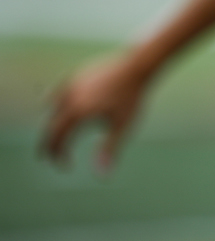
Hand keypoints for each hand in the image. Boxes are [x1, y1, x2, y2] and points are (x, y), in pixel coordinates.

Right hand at [42, 54, 150, 172]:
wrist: (138, 66)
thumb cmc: (133, 97)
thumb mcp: (122, 126)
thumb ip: (109, 149)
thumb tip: (102, 175)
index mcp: (78, 112)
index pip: (57, 139)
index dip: (58, 155)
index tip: (65, 167)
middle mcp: (69, 97)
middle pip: (51, 125)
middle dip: (50, 143)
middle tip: (51, 157)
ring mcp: (71, 84)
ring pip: (53, 108)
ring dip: (53, 124)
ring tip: (55, 135)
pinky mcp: (77, 76)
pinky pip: (59, 93)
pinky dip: (57, 105)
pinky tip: (59, 109)